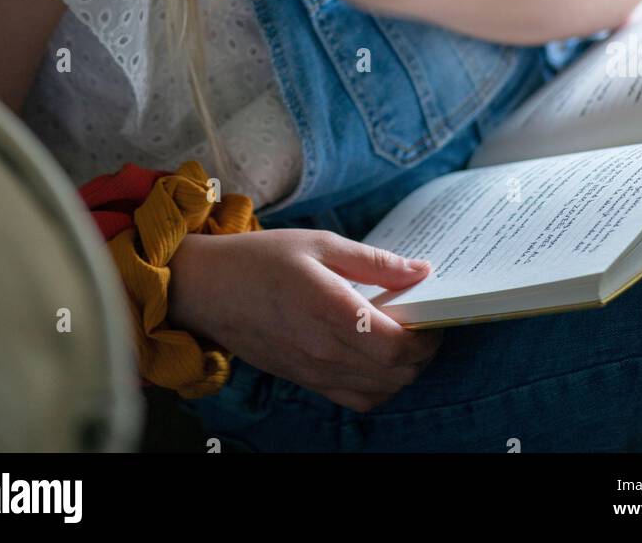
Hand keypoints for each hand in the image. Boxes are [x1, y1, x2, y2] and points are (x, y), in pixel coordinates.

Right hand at [167, 228, 443, 412]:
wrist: (208, 289)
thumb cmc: (262, 258)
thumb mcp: (319, 243)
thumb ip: (373, 260)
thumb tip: (420, 269)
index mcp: (329, 309)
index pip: (396, 343)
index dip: (426, 332)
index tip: (434, 308)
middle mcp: (323, 349)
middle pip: (396, 371)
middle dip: (423, 350)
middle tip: (426, 320)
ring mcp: (314, 370)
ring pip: (381, 390)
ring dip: (405, 370)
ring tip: (405, 337)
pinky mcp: (305, 380)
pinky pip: (356, 398)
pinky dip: (379, 385)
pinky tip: (378, 356)